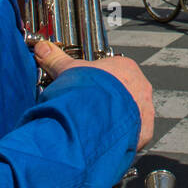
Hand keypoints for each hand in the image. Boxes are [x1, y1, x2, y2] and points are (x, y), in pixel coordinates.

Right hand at [34, 41, 154, 149]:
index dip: (101, 83)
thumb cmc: (85, 90)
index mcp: (126, 69)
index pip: (116, 74)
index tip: (90, 91)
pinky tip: (108, 139)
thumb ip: (56, 59)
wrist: (93, 117)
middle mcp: (140, 87)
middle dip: (110, 102)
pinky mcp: (144, 131)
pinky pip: (136, 134)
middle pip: (126, 94)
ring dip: (118, 120)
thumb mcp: (68, 71)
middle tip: (93, 111)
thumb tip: (43, 48)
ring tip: (98, 127)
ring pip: (133, 114)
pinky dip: (124, 138)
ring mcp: (145, 109)